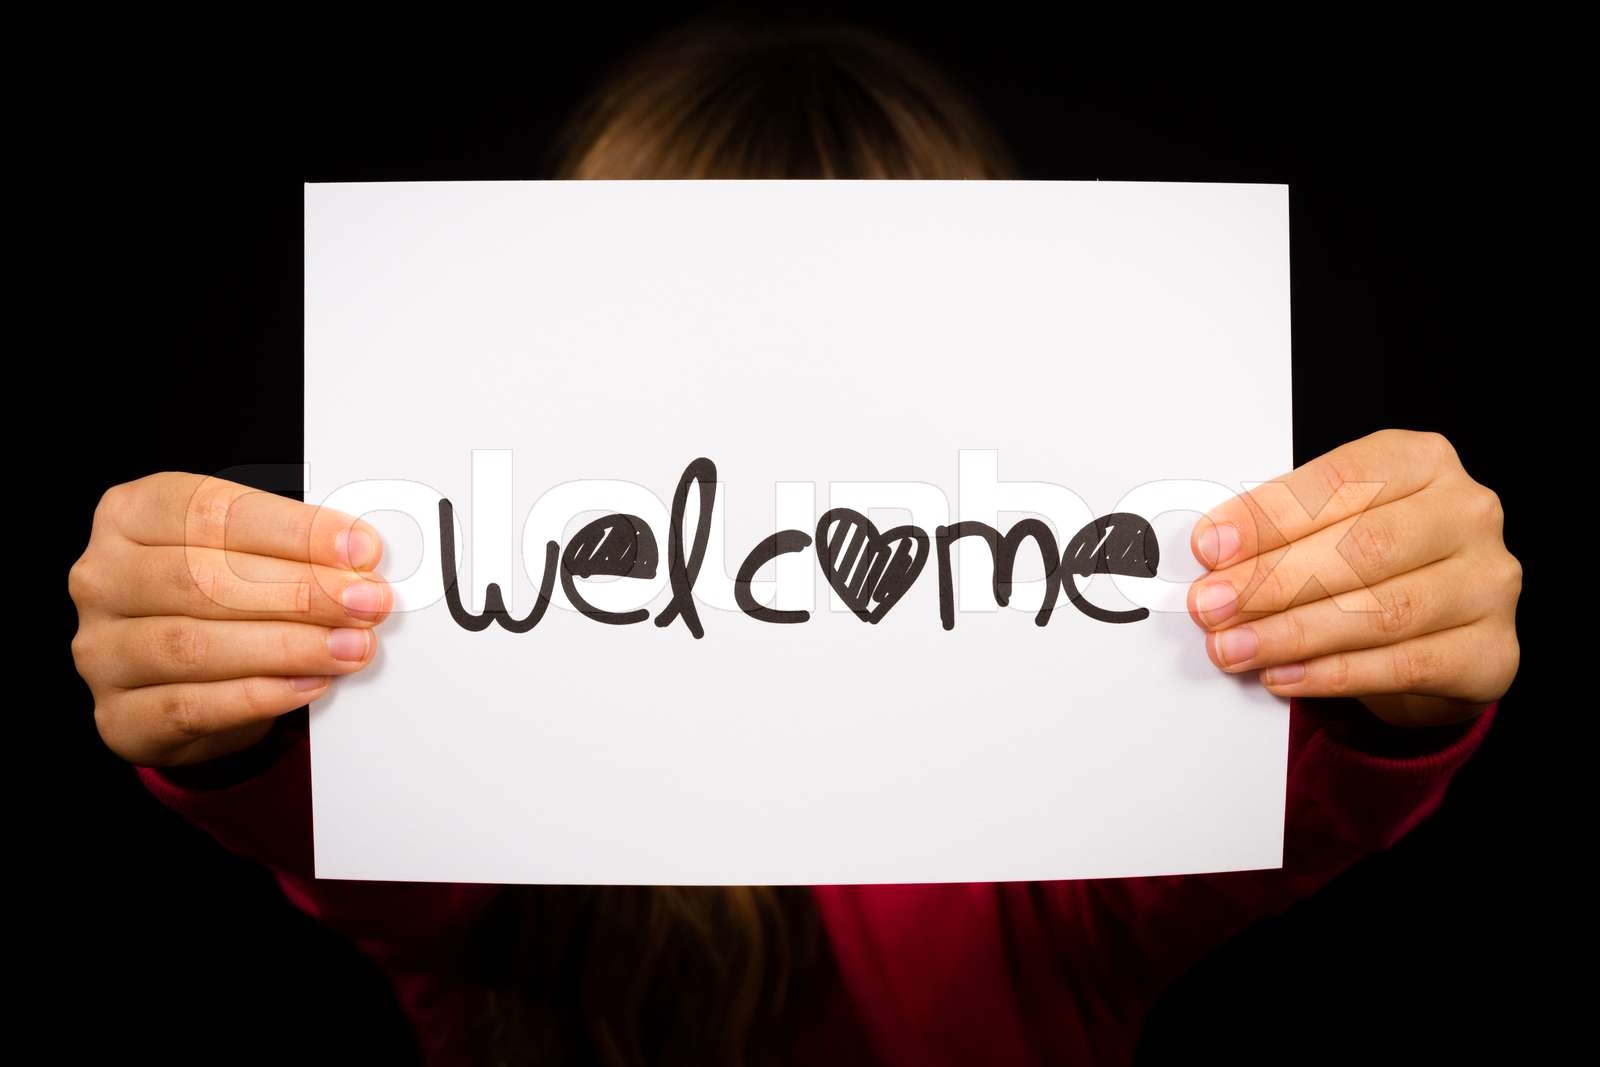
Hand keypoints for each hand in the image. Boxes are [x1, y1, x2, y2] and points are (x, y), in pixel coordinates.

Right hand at [69, 473, 390, 765]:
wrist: (181, 681)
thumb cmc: (221, 597)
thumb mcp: (250, 554)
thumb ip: (294, 548)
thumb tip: (361, 557)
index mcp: (130, 515)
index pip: (212, 513)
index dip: (294, 531)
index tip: (360, 549)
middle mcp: (102, 577)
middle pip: (204, 579)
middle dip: (302, 592)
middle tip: (367, 603)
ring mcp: (101, 650)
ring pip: (194, 645)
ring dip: (289, 646)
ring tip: (352, 646)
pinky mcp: (119, 717)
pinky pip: (191, 707)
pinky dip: (260, 695)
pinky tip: (311, 683)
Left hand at [1187, 429, 1519, 727]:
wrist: (1438, 632)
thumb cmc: (1373, 562)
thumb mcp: (1328, 524)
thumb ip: (1280, 530)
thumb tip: (1212, 552)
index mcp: (1422, 462)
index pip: (1340, 480)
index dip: (1269, 516)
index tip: (1211, 548)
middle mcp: (1466, 513)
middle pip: (1362, 547)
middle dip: (1273, 581)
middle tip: (1212, 606)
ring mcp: (1488, 583)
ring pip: (1381, 612)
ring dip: (1292, 634)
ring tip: (1234, 647)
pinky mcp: (1492, 651)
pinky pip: (1403, 666)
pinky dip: (1332, 674)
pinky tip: (1282, 675)